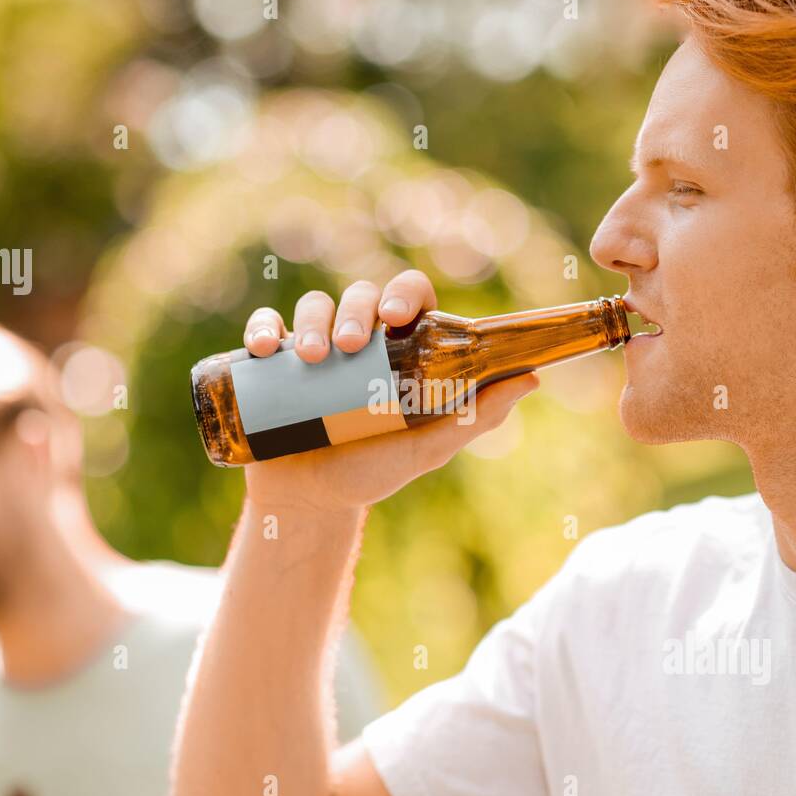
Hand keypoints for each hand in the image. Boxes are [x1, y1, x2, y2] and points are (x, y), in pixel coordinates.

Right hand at [240, 270, 537, 512]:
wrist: (312, 502)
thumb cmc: (373, 469)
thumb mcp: (427, 447)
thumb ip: (476, 417)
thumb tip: (531, 379)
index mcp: (399, 349)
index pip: (409, 298)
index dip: (405, 293)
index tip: (397, 315)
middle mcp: (358, 340)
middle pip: (360, 295)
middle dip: (356, 311)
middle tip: (354, 346)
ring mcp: (314, 348)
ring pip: (315, 306)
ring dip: (314, 321)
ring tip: (315, 357)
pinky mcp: (273, 364)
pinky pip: (267, 328)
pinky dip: (264, 329)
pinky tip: (265, 349)